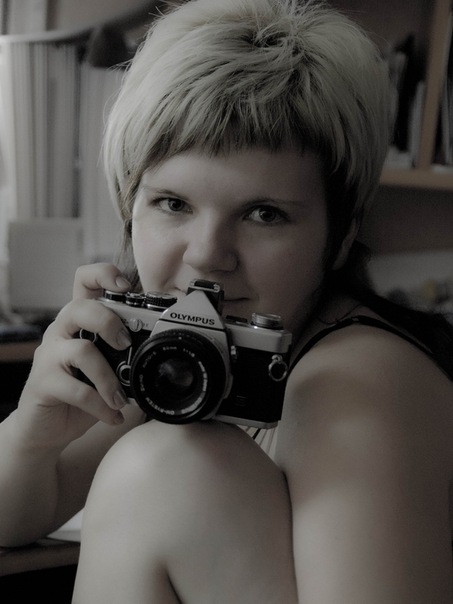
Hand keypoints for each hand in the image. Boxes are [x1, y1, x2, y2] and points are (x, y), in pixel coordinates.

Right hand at [15, 263, 133, 448]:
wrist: (47, 427)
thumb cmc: (81, 392)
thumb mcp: (107, 367)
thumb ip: (125, 353)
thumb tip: (161, 349)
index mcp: (79, 321)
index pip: (84, 281)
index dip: (103, 275)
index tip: (125, 287)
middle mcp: (61, 331)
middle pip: (80, 307)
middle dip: (108, 322)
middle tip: (125, 344)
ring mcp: (49, 356)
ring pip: (82, 350)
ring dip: (108, 378)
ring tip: (120, 398)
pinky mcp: (42, 382)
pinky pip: (76, 389)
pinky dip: (100, 405)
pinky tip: (112, 415)